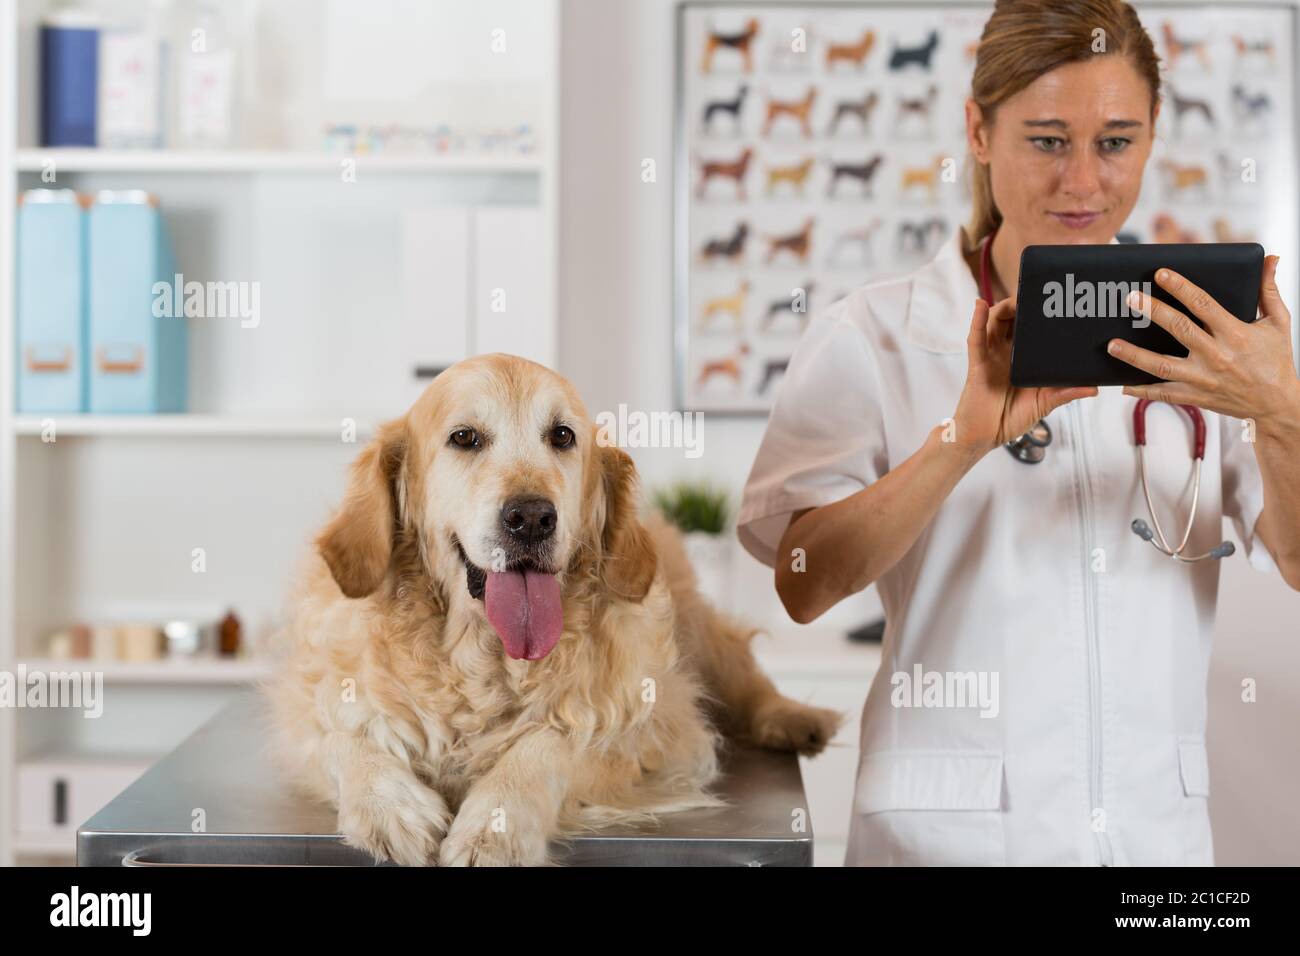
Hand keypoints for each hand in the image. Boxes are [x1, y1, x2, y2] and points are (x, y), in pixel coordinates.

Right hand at [952, 297, 1097, 455]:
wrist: (986, 437)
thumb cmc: (1011, 419)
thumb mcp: (1045, 404)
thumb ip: (1065, 393)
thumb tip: (1093, 388)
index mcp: (1022, 359)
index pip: (1031, 330)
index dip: (1040, 314)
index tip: (1057, 299)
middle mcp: (1006, 353)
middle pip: (1012, 320)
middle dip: (1023, 303)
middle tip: (1038, 290)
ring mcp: (991, 356)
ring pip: (994, 323)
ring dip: (1003, 306)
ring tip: (1016, 296)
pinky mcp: (978, 364)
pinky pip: (976, 339)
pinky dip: (977, 321)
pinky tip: (980, 305)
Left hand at [1108, 256, 1299, 430]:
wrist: (1278, 404)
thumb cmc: (1276, 360)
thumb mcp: (1278, 322)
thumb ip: (1268, 291)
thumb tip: (1270, 259)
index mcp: (1236, 333)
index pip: (1204, 305)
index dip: (1181, 287)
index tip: (1160, 274)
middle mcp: (1217, 356)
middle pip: (1179, 330)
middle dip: (1153, 312)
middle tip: (1130, 298)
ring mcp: (1204, 379)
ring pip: (1163, 366)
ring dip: (1135, 355)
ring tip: (1112, 345)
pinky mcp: (1196, 397)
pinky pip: (1164, 394)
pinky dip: (1142, 391)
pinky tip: (1122, 384)